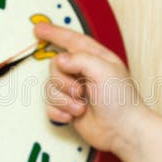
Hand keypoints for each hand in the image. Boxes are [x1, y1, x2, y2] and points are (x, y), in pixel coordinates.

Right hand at [34, 22, 145, 154]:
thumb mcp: (105, 71)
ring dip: (64, 100)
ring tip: (81, 108)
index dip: (54, 33)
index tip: (38, 29)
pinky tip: (73, 117)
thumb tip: (59, 59)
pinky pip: (49, 106)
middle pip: (54, 67)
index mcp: (95, 58)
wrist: (123, 131)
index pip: (71, 40)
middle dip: (63, 82)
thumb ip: (80, 59)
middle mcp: (83, 72)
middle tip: (80, 92)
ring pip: (50, 88)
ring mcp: (75, 91)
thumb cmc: (121, 101)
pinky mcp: (69, 108)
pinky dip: (60, 113)